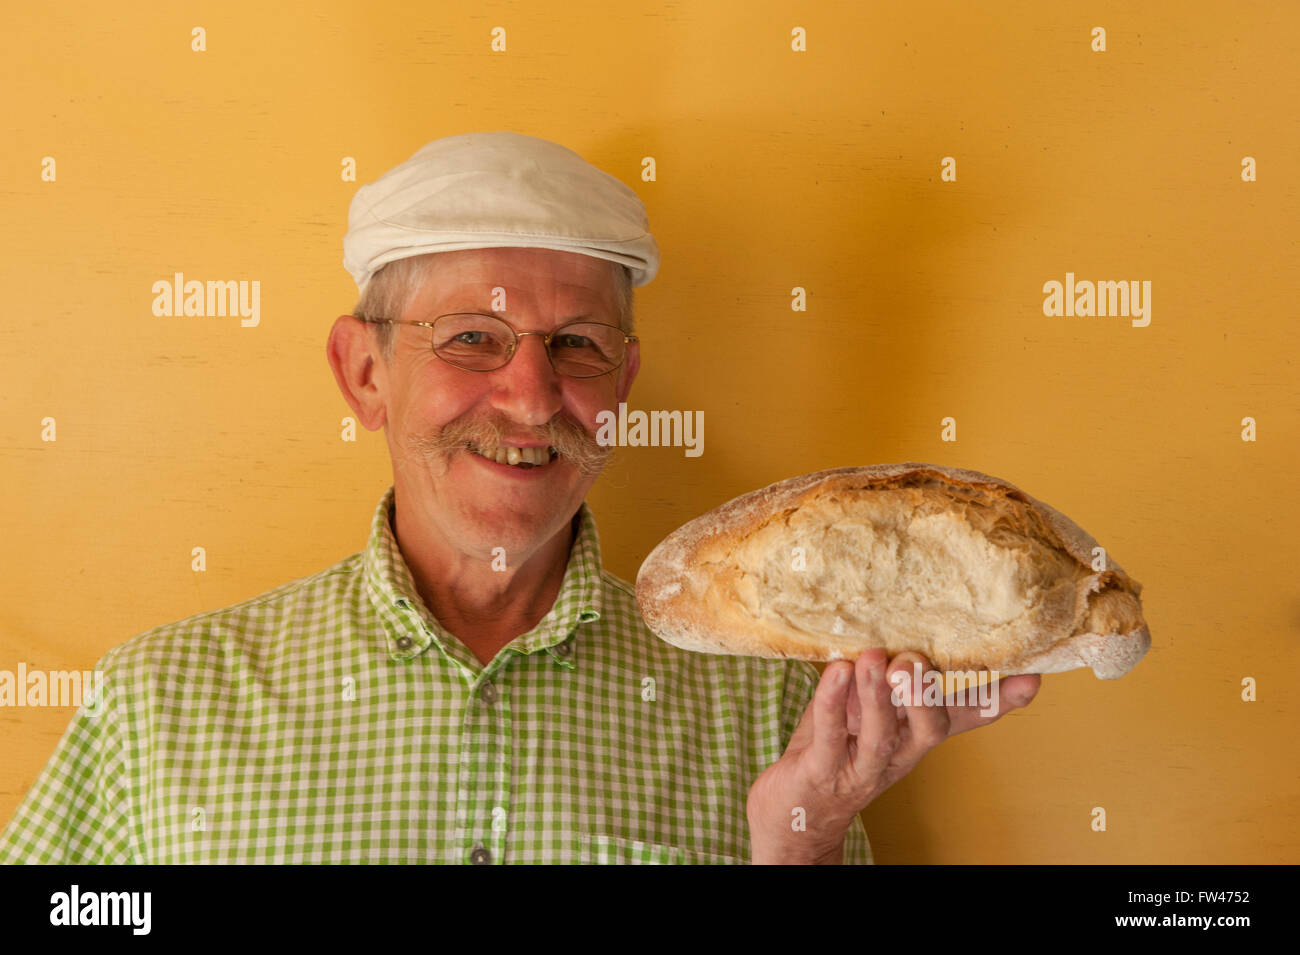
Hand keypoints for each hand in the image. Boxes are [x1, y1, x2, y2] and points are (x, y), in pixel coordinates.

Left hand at [747, 649, 1040, 863]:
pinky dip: (830, 702)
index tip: (1031, 677)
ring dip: (877, 695)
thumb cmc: (833, 747)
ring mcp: (861, 766)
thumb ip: (884, 678)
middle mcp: (898, 753)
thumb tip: (900, 630)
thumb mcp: (865, 710)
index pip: (964, 717)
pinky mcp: (821, 771)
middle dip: (925, 694)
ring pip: (879, 733)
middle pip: (927, 728)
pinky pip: (828, 735)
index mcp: (915, 735)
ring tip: (872, 659)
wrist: (796, 814)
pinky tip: (833, 672)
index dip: (996, 701)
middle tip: (915, 661)